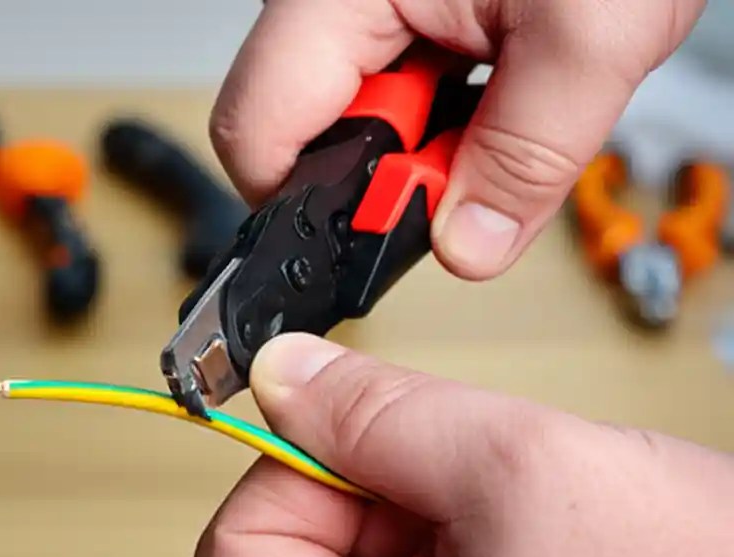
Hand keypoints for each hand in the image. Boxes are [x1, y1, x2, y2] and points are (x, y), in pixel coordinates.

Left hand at [194, 333, 733, 556]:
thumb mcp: (515, 466)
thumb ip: (373, 412)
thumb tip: (288, 379)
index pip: (238, 552)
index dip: (295, 465)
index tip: (351, 426)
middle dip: (367, 496)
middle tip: (457, 478)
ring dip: (413, 524)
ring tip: (509, 527)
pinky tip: (516, 556)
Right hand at [210, 0, 706, 279]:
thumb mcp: (588, 38)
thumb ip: (526, 157)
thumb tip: (467, 245)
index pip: (255, 134)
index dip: (312, 205)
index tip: (395, 224)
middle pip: (303, 132)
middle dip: (392, 170)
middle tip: (477, 154)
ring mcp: (354, 3)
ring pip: (350, 117)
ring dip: (425, 140)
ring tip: (501, 105)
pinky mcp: (389, 8)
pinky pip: (386, 86)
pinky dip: (442, 111)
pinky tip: (493, 85)